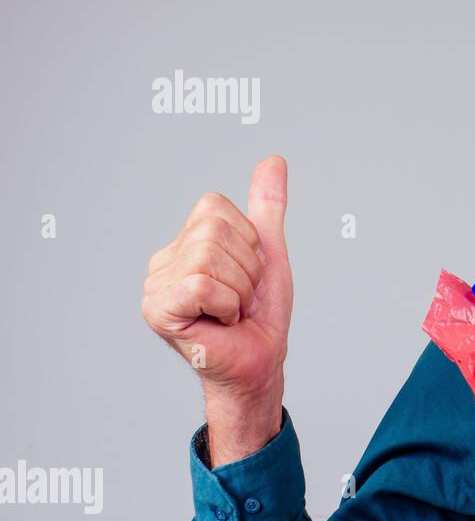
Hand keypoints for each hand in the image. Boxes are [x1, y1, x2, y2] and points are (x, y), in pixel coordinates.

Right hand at [141, 156, 293, 462]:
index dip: (247, 240)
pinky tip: (221, 322)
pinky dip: (227, 304)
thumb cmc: (260, 313)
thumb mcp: (268, 251)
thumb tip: (274, 159)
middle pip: (213, 231)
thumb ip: (266, 206)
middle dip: (246, 268)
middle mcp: (163, 261)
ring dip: (239, 289)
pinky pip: (201, 283)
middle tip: (241, 298)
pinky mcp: (158, 310)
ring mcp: (155, 286)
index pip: (214, 207)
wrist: (260, 361)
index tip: (247, 274)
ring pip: (208, 257)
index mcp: (184, 243)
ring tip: (232, 311)